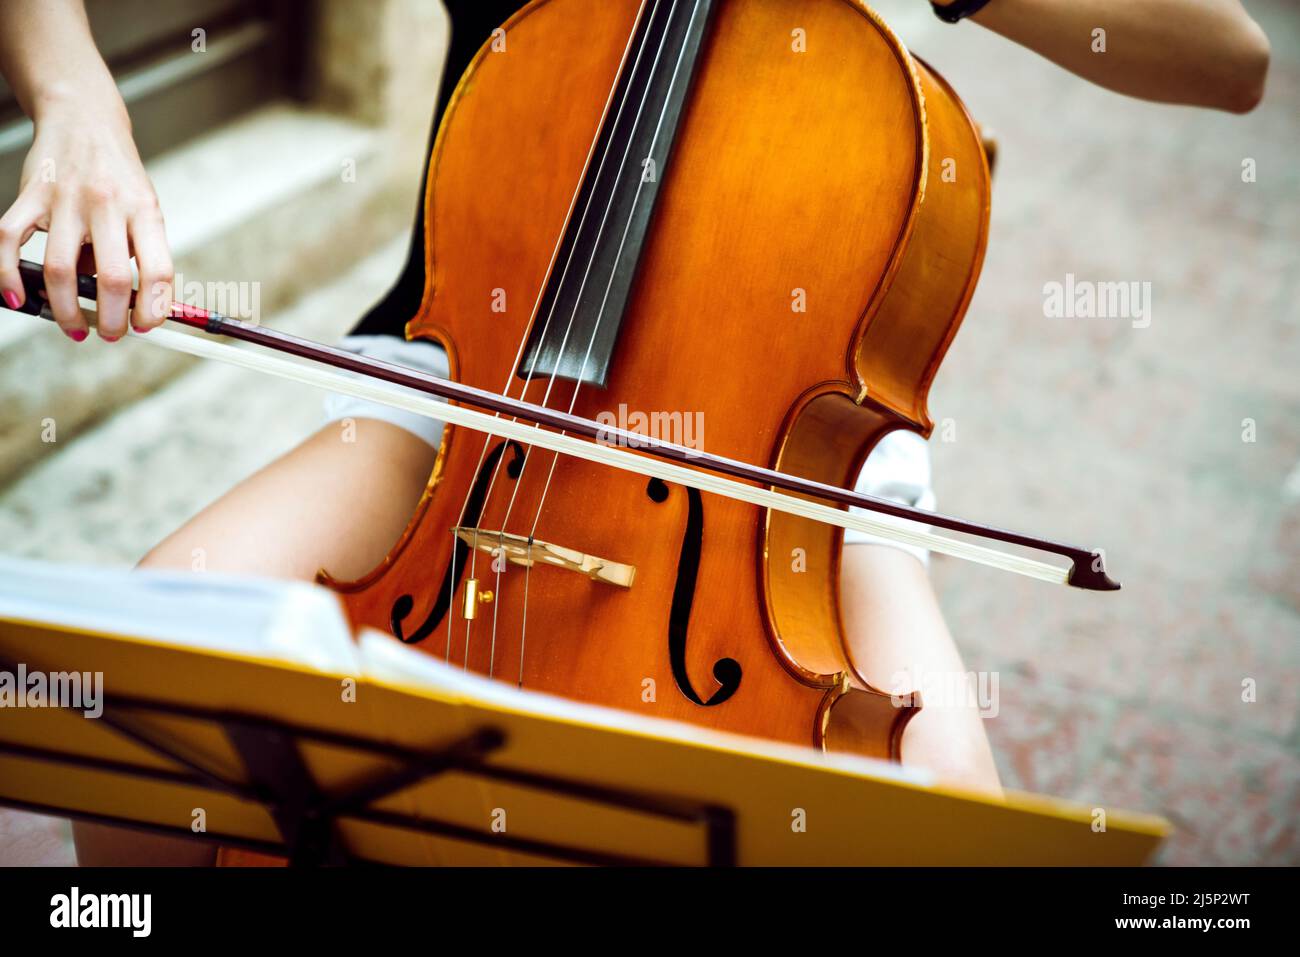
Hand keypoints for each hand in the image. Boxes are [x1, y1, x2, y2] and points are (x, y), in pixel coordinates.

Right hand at [0, 92, 172, 341]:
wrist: (85, 119)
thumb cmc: (120, 177)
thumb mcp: (144, 210)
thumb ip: (137, 253)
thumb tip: (132, 307)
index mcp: (145, 212)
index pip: (158, 271)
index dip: (153, 309)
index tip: (144, 327)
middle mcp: (108, 205)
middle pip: (110, 278)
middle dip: (111, 319)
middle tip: (109, 333)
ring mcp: (66, 199)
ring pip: (59, 269)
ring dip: (66, 310)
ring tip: (74, 328)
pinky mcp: (30, 194)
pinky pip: (10, 240)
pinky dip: (9, 275)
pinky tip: (19, 299)